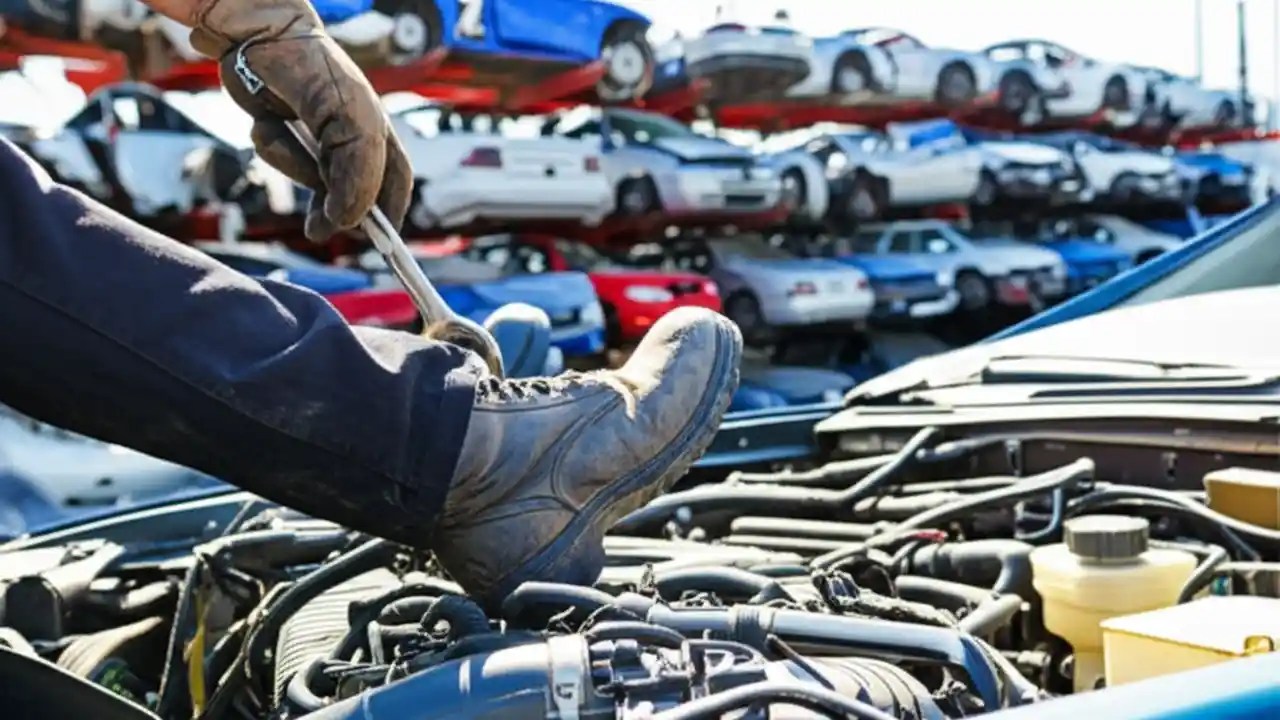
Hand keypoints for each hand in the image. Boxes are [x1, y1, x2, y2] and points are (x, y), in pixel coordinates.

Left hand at [188, 0, 411, 241]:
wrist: (259, 36)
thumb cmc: (316, 70)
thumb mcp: (350, 124)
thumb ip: (358, 175)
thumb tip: (348, 221)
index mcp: (378, 132)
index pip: (395, 182)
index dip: (390, 214)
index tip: (379, 242)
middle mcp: (351, 139)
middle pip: (351, 191)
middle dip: (333, 205)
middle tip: (319, 227)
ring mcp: (318, 139)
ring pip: (310, 179)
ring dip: (295, 166)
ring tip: (283, 134)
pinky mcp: (286, 134)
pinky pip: (280, 161)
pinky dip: (274, 147)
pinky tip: (269, 122)